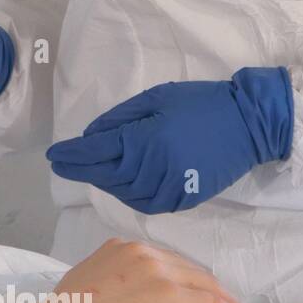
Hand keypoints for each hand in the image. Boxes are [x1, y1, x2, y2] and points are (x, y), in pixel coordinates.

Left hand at [46, 67, 292, 213]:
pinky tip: (119, 185)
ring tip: (90, 172)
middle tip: (63, 164)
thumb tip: (90, 138)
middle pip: (106, 175)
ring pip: (124, 192)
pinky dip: (128, 195)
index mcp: (145, 139)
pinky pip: (147, 203)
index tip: (53, 156)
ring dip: (103, 183)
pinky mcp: (185, 199)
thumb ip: (119, 119)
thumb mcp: (155, 98)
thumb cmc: (199, 103)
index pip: (96, 152)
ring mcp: (171, 187)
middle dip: (82, 169)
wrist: (250, 123)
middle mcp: (154, 167)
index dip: (72, 155)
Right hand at [53, 238, 244, 302]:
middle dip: (207, 286)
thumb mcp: (86, 278)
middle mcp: (142, 252)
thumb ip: (110, 276)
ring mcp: (158, 272)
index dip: (183, 277)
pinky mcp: (170, 296)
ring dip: (223, 300)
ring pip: (205, 284)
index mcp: (122, 247)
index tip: (193, 292)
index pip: (166, 260)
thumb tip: (120, 292)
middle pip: (189, 269)